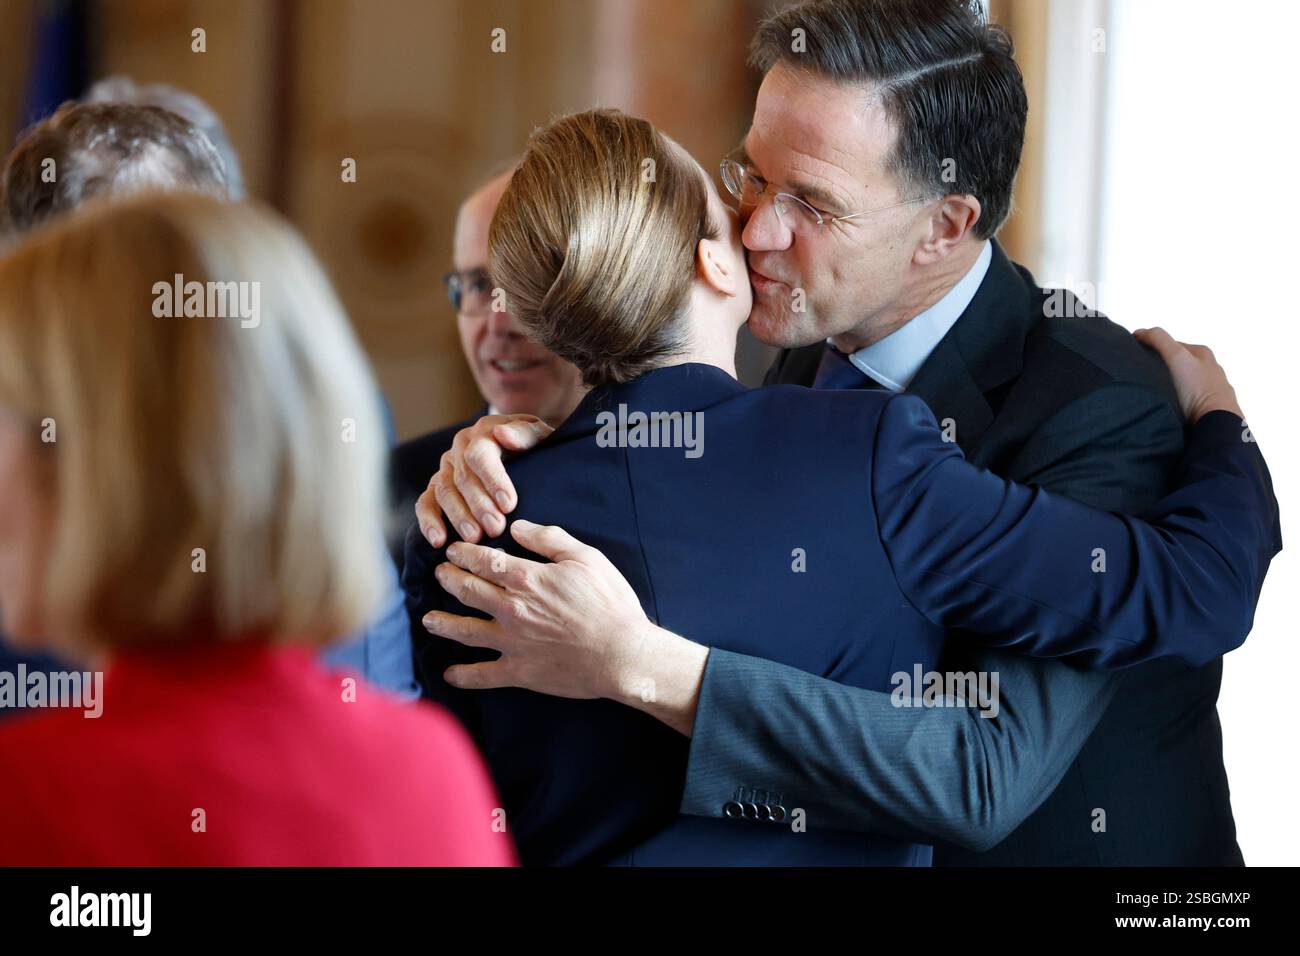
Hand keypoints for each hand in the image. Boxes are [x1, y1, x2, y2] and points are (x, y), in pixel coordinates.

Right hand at [415, 414, 551, 546]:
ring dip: (458, 517)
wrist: (527, 451)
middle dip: (479, 505)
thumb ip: (525, 433)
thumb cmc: (535, 447)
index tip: (508, 505)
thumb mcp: (540, 434)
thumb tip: (502, 434)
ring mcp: (447, 467)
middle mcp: (461, 447)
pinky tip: (439, 541)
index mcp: (484, 431)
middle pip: (462, 477)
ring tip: (474, 538)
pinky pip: (426, 503)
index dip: (493, 480)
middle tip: (495, 528)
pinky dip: (429, 522)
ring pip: (444, 492)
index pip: (480, 453)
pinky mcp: (437, 487)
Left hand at [424, 519, 656, 698]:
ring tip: (428, 619)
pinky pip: (483, 675)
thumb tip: (517, 527)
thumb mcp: (586, 559)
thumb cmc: (610, 604)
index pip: (484, 560)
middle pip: (468, 591)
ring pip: (465, 631)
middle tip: (439, 575)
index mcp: (527, 579)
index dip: (464, 553)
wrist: (622, 655)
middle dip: (449, 580)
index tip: (453, 550)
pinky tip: (450, 674)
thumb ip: (549, 539)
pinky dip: (464, 675)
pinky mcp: (520, 672)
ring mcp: (512, 643)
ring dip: (443, 623)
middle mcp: (512, 609)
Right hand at [1135, 327, 1244, 422]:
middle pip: (1181, 363)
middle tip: (1147, 376)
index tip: (1140, 357)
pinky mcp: (1211, 407)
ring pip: (1187, 382)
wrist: (1216, 421)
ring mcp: (1213, 388)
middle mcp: (1211, 368)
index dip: (1154, 348)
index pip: (1173, 344)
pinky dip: (1182, 400)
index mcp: (1203, 353)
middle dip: (1164, 367)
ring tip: (1159, 393)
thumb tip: (1140, 332)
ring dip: (1173, 385)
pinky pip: (1191, 399)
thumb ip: (1159, 340)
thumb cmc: (1197, 389)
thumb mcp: (1176, 357)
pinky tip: (1174, 406)